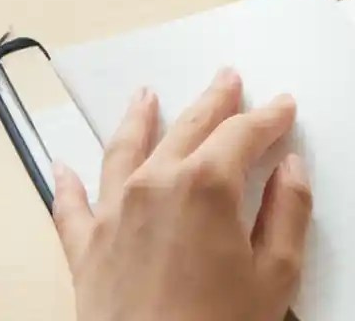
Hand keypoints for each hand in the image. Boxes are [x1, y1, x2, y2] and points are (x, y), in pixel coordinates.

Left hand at [53, 69, 312, 320]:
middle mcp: (154, 187)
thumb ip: (288, 213)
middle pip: (188, 128)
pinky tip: (63, 167)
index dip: (267, 117)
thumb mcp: (276, 274)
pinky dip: (66, 183)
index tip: (281, 107)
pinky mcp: (86, 250)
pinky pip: (70, 206)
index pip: (243, 133)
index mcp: (207, 186)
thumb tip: (290, 172)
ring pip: (125, 150)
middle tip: (228, 81)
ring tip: (147, 97)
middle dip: (213, 102)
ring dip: (139, 119)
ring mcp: (114, 215)